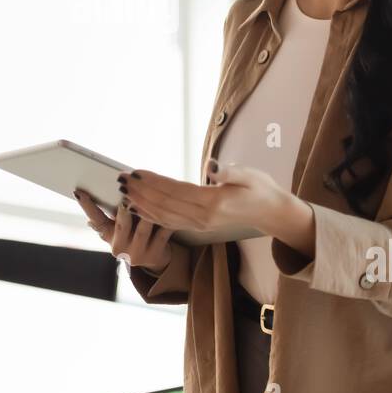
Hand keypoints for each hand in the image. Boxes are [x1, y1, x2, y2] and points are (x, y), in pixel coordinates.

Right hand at [73, 186, 173, 273]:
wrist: (155, 258)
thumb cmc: (136, 233)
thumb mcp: (121, 226)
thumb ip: (111, 214)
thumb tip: (99, 203)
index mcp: (109, 237)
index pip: (95, 218)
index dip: (87, 205)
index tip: (78, 191)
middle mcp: (119, 248)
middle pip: (121, 224)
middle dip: (125, 208)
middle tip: (126, 193)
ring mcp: (137, 254)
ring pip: (144, 228)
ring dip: (149, 212)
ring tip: (152, 196)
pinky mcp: (155, 254)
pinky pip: (162, 234)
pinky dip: (166, 221)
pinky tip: (169, 209)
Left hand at [121, 158, 311, 242]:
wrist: (271, 212)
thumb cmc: (261, 189)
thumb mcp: (251, 175)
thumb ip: (230, 173)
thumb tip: (212, 167)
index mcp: (213, 203)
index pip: (175, 191)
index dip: (152, 182)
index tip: (134, 172)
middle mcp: (203, 217)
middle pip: (164, 205)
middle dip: (140, 192)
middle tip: (120, 179)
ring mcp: (199, 224)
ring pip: (163, 216)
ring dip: (141, 204)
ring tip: (123, 191)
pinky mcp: (198, 226)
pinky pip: (169, 223)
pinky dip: (150, 216)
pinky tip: (138, 208)